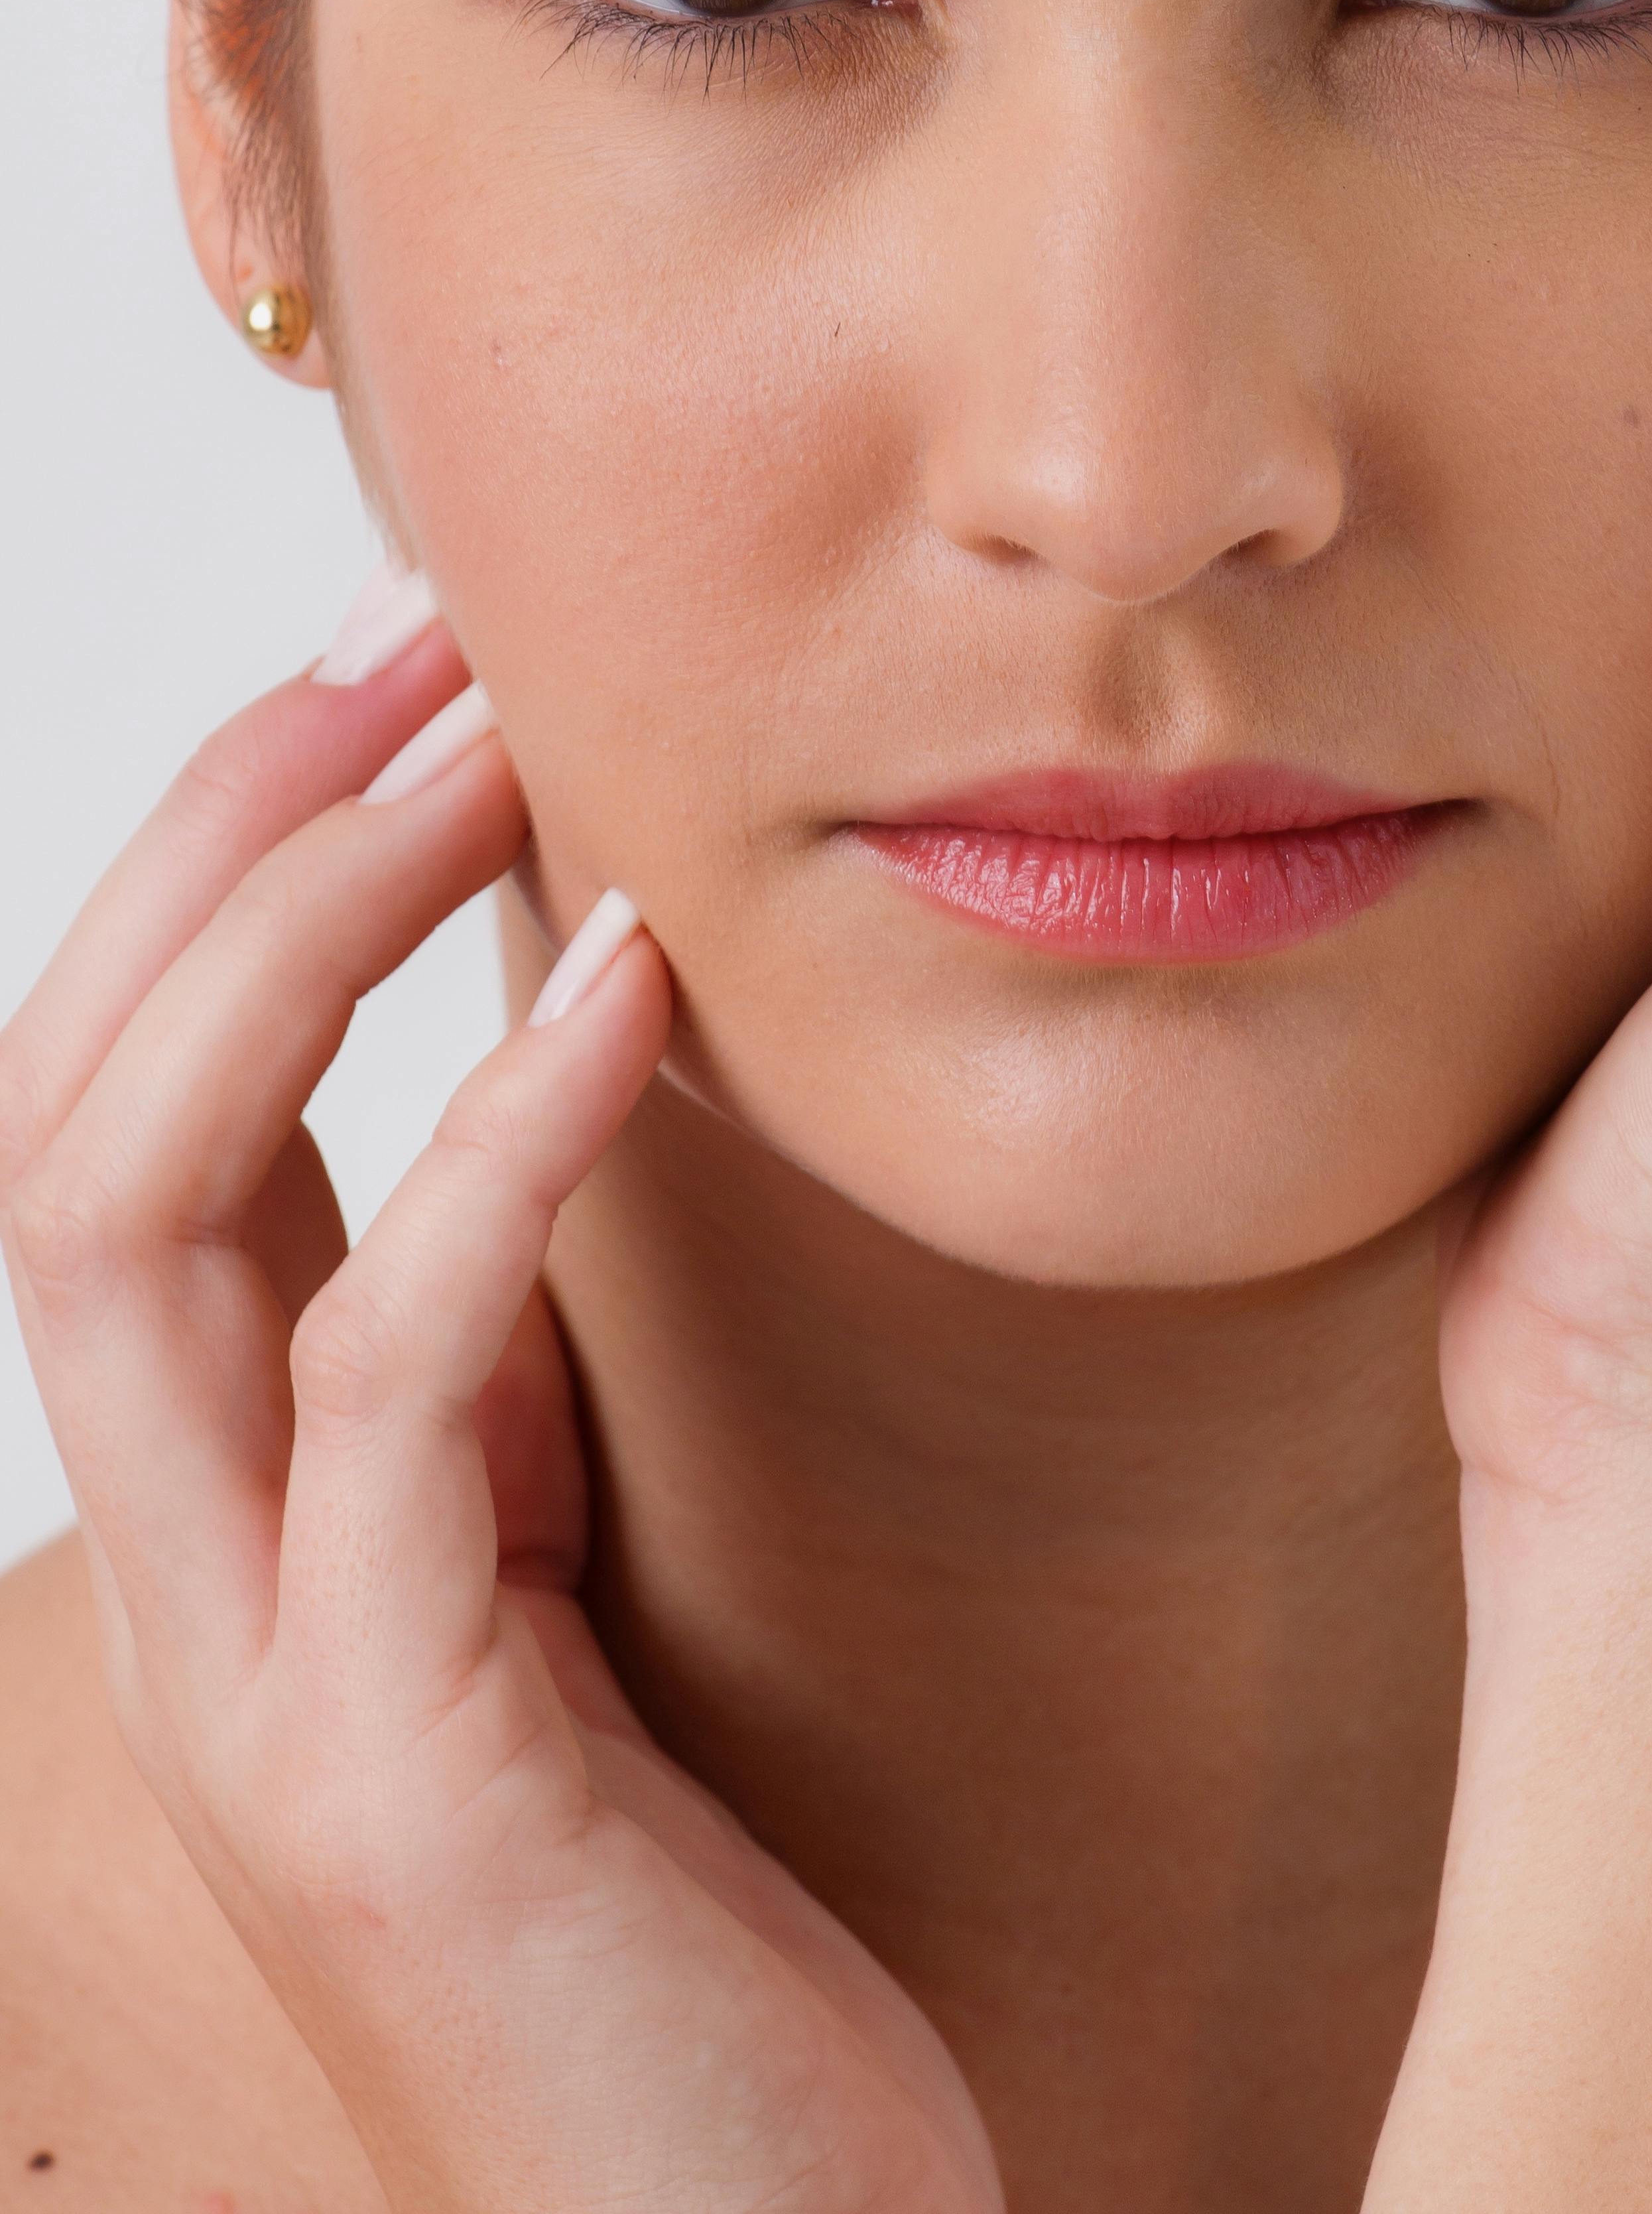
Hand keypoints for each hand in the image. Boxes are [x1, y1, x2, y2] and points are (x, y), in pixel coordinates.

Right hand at [0, 634, 1000, 2213]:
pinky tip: (628, 987)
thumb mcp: (556, 1578)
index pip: (111, 1123)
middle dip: (215, 845)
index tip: (382, 674)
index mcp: (221, 1521)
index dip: (213, 873)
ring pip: (134, 1220)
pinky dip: (491, 1148)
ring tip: (482, 742)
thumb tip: (521, 1079)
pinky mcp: (393, 1763)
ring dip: (299, 936)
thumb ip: (488, 1370)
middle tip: (408, 638)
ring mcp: (254, 1681)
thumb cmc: (685, 1917)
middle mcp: (179, 1583)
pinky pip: (387, 1381)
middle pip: (62, 1121)